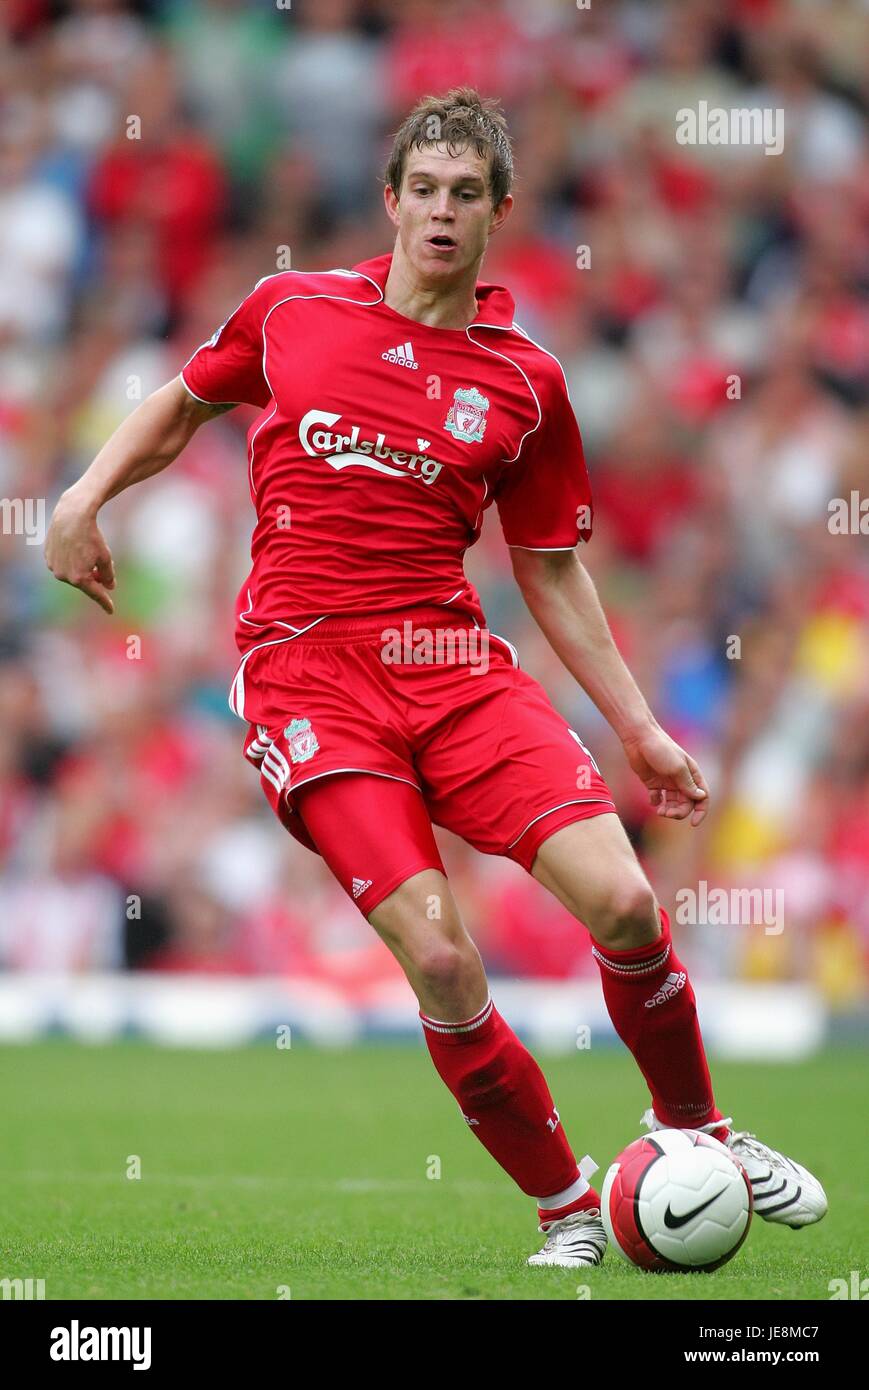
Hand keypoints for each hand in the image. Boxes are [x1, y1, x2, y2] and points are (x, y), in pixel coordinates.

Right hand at [44, 492, 115, 613]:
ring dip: (82, 569)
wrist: (72, 516)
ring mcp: (53, 566)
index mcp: (79, 578)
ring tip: (88, 553)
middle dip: (93, 578)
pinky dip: (71, 561)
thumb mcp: (105, 557)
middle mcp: (63, 575)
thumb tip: (109, 587)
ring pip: (72, 573)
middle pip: (83, 582)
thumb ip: (108, 575)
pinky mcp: (47, 556)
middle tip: (102, 570)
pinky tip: (76, 548)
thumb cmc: (92, 536)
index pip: (95, 594)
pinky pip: (62, 564)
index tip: (111, 610)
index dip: (104, 602)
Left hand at [622, 724, 708, 826]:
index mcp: (692, 774)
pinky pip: (657, 798)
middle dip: (679, 812)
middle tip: (667, 813)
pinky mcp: (653, 783)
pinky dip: (656, 803)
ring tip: (660, 811)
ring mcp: (667, 782)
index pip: (702, 796)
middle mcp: (681, 780)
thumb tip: (701, 797)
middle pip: (686, 803)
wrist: (639, 738)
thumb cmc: (661, 749)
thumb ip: (688, 784)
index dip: (700, 811)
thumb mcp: (677, 768)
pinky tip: (653, 799)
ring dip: (668, 810)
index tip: (693, 823)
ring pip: (672, 803)